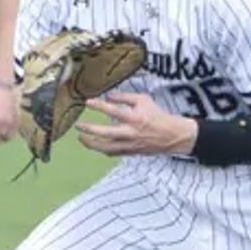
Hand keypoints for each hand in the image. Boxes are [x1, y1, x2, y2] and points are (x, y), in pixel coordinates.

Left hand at [77, 92, 197, 156]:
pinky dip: (102, 149)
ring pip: (106, 148)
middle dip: (90, 130)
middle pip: (106, 133)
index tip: (87, 102)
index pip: (113, 111)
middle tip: (78, 125)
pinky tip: (96, 144)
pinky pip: (113, 153)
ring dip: (92, 143)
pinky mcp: (131, 152)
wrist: (172, 136)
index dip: (99, 106)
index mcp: (135, 118)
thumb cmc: (157, 115)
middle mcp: (131, 133)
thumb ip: (125, 97)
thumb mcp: (144, 100)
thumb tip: (108, 96)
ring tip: (81, 138)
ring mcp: (130, 145)